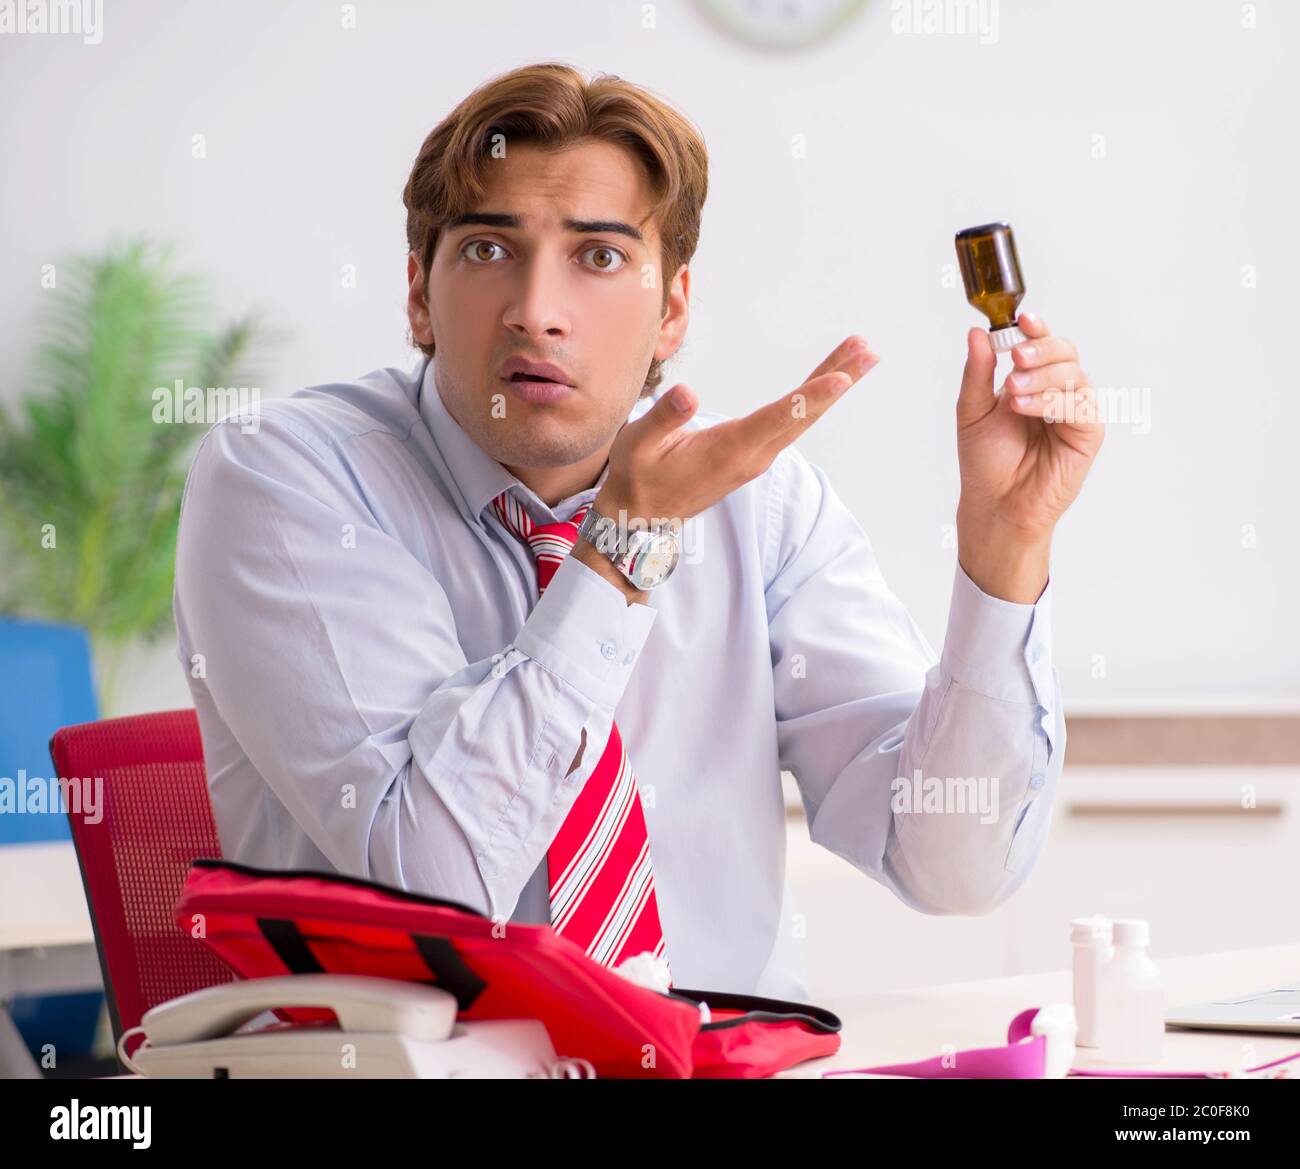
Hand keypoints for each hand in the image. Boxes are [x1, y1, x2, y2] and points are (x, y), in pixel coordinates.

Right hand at [595, 336, 878, 527]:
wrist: (642, 516)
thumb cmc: (639, 476)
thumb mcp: (640, 445)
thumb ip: (664, 418)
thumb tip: (686, 393)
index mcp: (729, 450)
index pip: (778, 419)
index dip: (812, 396)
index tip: (844, 377)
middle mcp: (752, 455)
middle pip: (803, 414)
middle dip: (837, 378)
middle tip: (867, 349)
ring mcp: (756, 456)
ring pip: (802, 416)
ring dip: (832, 384)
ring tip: (861, 352)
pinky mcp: (754, 454)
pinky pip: (791, 421)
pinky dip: (814, 397)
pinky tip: (828, 380)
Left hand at [955, 312, 1104, 600]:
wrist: (993, 502)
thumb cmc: (986, 460)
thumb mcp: (972, 410)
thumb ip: (977, 372)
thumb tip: (977, 333)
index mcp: (1033, 381)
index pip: (1043, 344)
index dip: (1037, 329)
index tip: (1022, 321)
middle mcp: (1058, 392)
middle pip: (1066, 352)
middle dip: (1041, 349)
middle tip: (1016, 356)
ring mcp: (1075, 412)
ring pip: (1075, 375)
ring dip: (1043, 376)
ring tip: (1013, 391)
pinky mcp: (1087, 435)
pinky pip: (1080, 406)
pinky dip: (1053, 401)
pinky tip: (1026, 408)